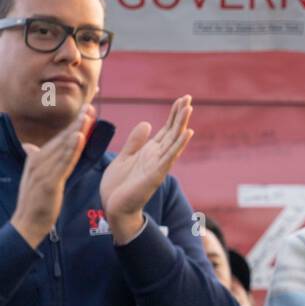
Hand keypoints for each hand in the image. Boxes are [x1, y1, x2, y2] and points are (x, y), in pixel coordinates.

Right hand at [10, 106, 95, 248]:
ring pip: (63, 147)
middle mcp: (39, 161)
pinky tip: (79, 137)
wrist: (27, 224)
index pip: (58, 139)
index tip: (86, 111)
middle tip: (90, 106)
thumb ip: (36, 160)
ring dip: (77, 130)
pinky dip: (71, 149)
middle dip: (77, 122)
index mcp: (37, 159)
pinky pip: (63, 162)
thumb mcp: (35, 177)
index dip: (73, 125)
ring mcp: (43, 171)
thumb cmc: (34, 201)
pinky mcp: (49, 182)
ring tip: (88, 116)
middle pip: (62, 138)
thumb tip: (30, 146)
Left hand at [100, 95, 194, 242]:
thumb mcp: (124, 157)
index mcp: (150, 152)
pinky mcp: (155, 174)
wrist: (114, 208)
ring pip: (174, 141)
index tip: (182, 99)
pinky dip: (179, 144)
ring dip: (182, 124)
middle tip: (188, 97)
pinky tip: (188, 132)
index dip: (174, 114)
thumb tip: (147, 123)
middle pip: (173, 131)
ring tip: (189, 108)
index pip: (166, 129)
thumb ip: (135, 142)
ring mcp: (158, 165)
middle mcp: (158, 156)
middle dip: (180, 114)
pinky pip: (170, 157)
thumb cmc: (118, 186)